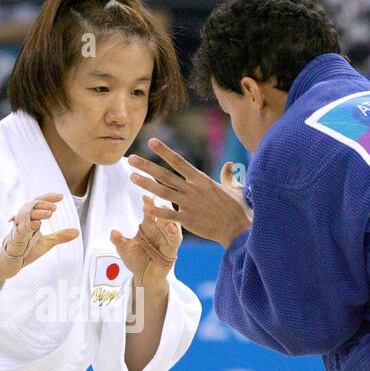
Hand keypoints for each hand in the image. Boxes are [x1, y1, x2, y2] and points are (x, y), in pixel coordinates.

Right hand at [0, 194, 78, 278]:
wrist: (11, 263)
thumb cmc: (26, 249)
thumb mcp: (48, 242)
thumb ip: (60, 236)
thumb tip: (77, 232)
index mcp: (30, 218)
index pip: (38, 203)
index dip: (48, 198)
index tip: (60, 196)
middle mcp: (24, 220)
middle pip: (31, 205)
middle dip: (44, 203)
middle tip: (56, 207)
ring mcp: (18, 228)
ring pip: (26, 214)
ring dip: (38, 212)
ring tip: (50, 213)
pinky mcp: (15, 238)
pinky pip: (21, 228)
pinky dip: (30, 225)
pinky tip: (38, 224)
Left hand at [111, 194, 180, 291]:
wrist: (143, 278)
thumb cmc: (136, 260)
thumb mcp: (124, 250)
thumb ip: (119, 241)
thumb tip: (113, 232)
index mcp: (148, 227)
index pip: (149, 213)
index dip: (148, 205)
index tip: (145, 196)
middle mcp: (159, 231)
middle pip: (163, 216)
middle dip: (161, 208)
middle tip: (158, 200)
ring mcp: (167, 240)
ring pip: (171, 225)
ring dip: (169, 218)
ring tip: (166, 210)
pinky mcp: (172, 250)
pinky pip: (174, 240)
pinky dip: (174, 233)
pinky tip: (172, 226)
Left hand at [129, 138, 251, 247]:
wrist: (239, 228)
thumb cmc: (238, 208)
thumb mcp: (235, 187)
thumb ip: (228, 176)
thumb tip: (229, 164)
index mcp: (201, 179)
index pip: (179, 161)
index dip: (164, 151)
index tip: (151, 142)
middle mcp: (192, 189)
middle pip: (165, 175)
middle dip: (146, 166)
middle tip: (130, 158)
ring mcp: (189, 204)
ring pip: (163, 192)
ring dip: (146, 184)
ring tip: (131, 177)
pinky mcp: (188, 220)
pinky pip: (169, 215)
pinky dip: (157, 211)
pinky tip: (144, 207)